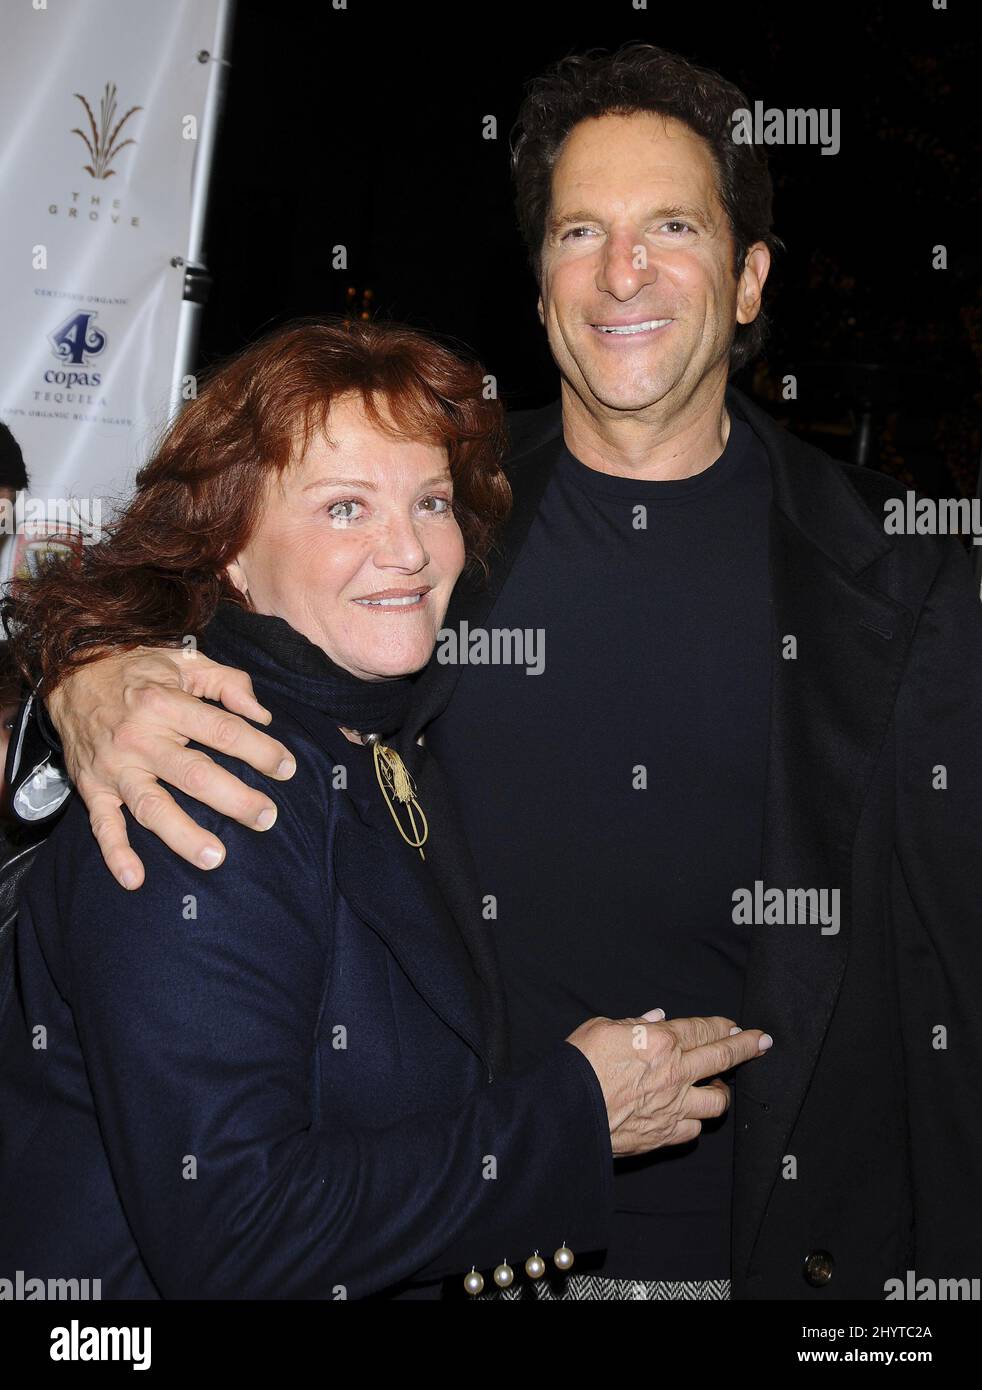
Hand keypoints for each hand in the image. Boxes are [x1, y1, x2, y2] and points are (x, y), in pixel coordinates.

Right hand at [46, 645, 296, 890]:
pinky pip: (103, 826)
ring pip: (152, 807)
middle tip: (266, 817)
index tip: (286, 768)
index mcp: (165, 703)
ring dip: (184, 835)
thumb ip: (227, 682)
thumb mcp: (184, 662)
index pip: (222, 731)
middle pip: (194, 775)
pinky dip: (116, 854)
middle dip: (235, 799)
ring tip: (216, 858)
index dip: (260, 750)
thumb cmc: (137, 670)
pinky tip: (135, 879)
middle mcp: (140, 738)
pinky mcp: (93, 788)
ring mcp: (115, 767)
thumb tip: (262, 715)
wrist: (70, 673)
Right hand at [566, 1010, 771, 1156]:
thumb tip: (654, 1018)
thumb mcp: (601, 1028)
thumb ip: (633, 1023)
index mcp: (660, 1041)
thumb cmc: (579, 1066)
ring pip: (718, 1101)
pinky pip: (694, 1129)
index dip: (723, 1026)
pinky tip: (689, 1116)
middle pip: (723, 1057)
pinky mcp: (665, 1135)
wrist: (567, 1114)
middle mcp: (675, 1073)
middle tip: (762, 1042)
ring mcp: (674, 1107)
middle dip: (747, 1047)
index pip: (703, 1030)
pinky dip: (694, 1121)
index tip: (738, 1027)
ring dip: (722, 1092)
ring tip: (719, 1087)